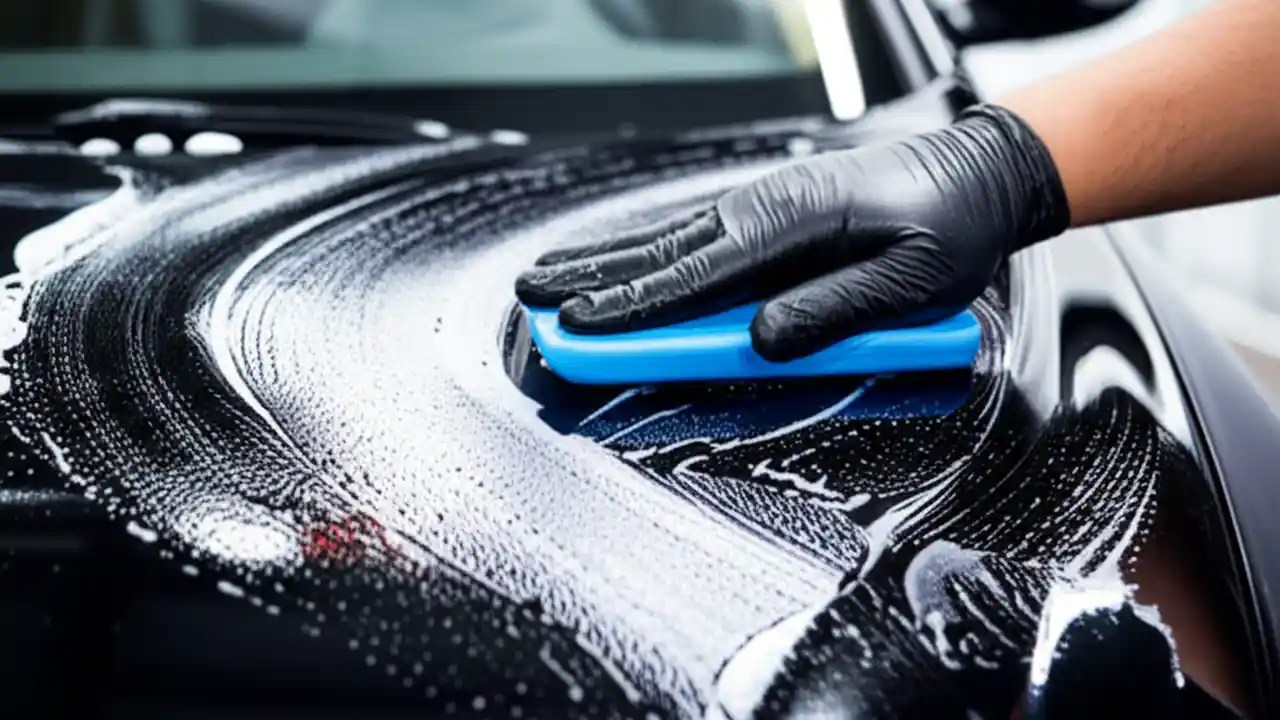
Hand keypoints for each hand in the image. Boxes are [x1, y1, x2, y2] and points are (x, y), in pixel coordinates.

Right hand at [515, 104, 1069, 361]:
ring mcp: (762, 204)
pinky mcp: (768, 210)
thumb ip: (834, 311)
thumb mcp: (910, 282)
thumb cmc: (950, 229)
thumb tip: (762, 339)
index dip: (632, 305)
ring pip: (667, 236)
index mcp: (793, 224)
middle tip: (531, 295)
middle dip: (592, 277)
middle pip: (661, 250)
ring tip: (552, 272)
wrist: (977, 174)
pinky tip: (618, 252)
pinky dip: (643, 243)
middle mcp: (764, 207)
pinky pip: (691, 230)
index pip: (695, 274)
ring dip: (605, 257)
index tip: (580, 324)